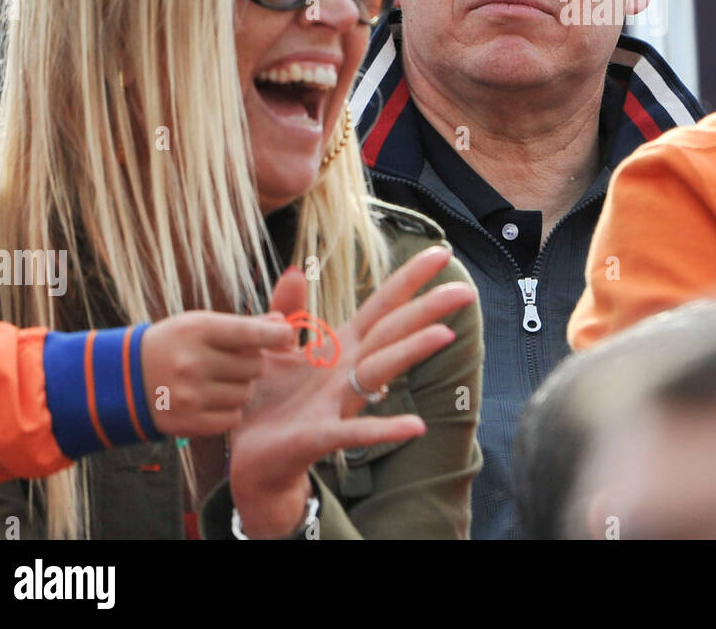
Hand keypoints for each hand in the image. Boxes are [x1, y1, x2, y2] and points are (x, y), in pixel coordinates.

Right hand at [141, 311, 294, 437]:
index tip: (288, 335)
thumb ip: (244, 326)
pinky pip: (233, 418)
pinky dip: (230, 411)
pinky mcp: (186, 423)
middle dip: (252, 363)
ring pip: (246, 393)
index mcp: (197, 330)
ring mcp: (188, 395)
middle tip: (232, 361)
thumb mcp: (202, 325)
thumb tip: (283, 325)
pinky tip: (213, 400)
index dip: (277, 334)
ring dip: (241, 387)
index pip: (251, 332)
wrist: (122, 379)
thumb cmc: (174, 344)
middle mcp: (192, 362)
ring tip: (219, 380)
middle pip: (255, 366)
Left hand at [227, 246, 474, 538]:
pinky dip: (384, 428)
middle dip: (427, 309)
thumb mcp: (272, 349)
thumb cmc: (268, 405)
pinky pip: (353, 432)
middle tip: (465, 290)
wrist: (249, 463)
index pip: (381, 305)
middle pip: (392, 331)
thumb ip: (287, 310)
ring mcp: (338, 403)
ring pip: (379, 370)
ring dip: (411, 352)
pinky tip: (415, 426)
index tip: (440, 252)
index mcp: (339, 348)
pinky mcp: (319, 436)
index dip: (409, 278)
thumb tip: (298, 270)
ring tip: (444, 334)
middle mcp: (347, 371)